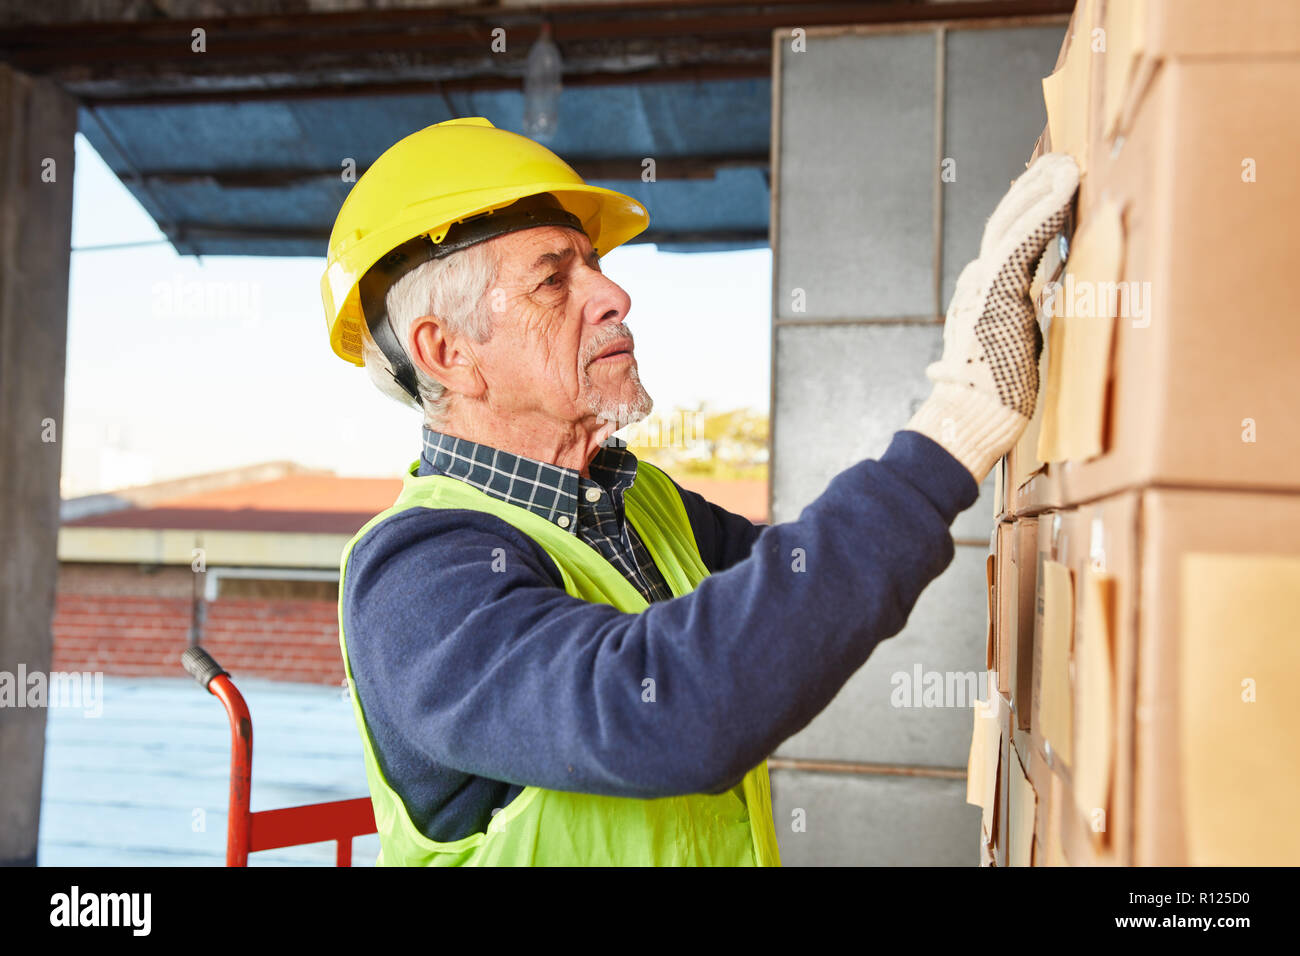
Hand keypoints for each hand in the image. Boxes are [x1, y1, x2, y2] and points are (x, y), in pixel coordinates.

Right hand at [905, 152, 1079, 483]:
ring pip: (1010, 226)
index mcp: (979, 303)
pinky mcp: (996, 294)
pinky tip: (1062, 185)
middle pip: (1002, 228)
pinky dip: (1043, 209)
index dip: (1028, 216)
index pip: (1005, 249)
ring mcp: (983, 290)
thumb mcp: (1004, 359)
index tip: (1049, 191)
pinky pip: (1021, 240)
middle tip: (1056, 161)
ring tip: (1064, 162)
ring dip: (1039, 189)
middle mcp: (976, 290)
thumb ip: (1012, 325)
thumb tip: (1030, 301)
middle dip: (1029, 191)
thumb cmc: (989, 406)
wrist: (971, 424)